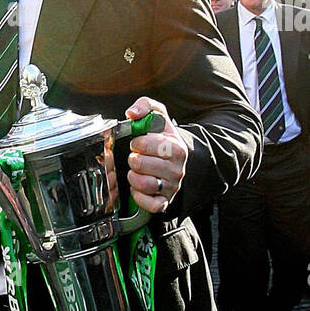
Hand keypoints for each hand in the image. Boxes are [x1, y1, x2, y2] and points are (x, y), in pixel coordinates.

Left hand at [126, 97, 188, 213]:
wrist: (174, 158)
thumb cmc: (161, 137)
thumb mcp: (157, 116)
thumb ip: (145, 105)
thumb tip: (131, 113)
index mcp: (176, 147)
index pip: (148, 144)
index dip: (137, 143)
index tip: (137, 143)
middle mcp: (178, 168)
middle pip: (142, 164)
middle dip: (133, 160)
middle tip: (136, 157)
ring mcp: (172, 186)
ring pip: (145, 184)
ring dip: (133, 177)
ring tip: (135, 171)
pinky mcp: (166, 201)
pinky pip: (152, 205)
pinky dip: (140, 197)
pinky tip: (137, 188)